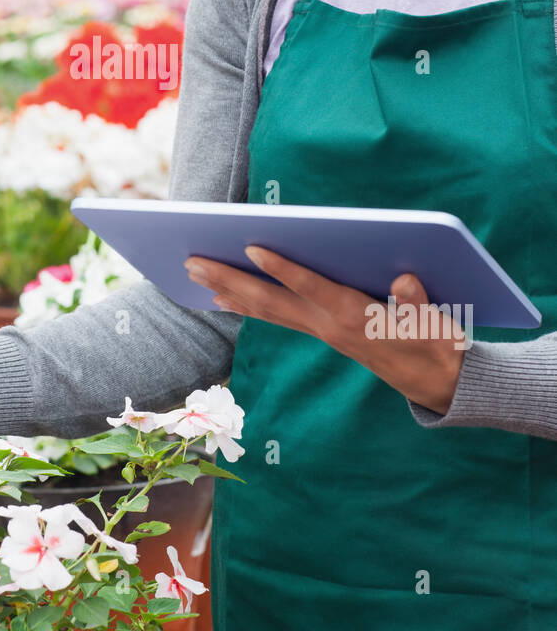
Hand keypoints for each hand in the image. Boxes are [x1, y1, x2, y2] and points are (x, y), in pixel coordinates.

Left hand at [185, 247, 465, 413]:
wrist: (439, 384)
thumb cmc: (438, 345)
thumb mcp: (437, 325)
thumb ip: (418, 303)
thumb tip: (405, 279)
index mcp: (356, 318)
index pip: (313, 288)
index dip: (284, 267)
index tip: (254, 246)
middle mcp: (329, 327)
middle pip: (271, 301)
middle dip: (230, 278)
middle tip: (192, 261)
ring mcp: (322, 332)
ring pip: (267, 310)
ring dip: (229, 290)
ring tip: (194, 273)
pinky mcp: (322, 334)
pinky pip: (276, 317)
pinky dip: (246, 305)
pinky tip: (224, 296)